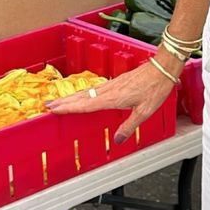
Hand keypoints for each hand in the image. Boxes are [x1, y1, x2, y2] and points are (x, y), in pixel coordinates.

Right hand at [45, 60, 176, 143]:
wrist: (162, 69)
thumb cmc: (155, 88)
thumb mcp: (145, 112)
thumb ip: (129, 126)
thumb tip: (118, 140)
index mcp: (113, 98)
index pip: (86, 105)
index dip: (69, 108)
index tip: (54, 110)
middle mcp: (109, 90)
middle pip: (81, 97)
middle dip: (63, 102)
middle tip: (47, 106)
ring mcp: (111, 84)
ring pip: (86, 92)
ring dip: (70, 97)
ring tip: (58, 101)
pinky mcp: (116, 82)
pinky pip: (94, 89)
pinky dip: (83, 93)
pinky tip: (81, 95)